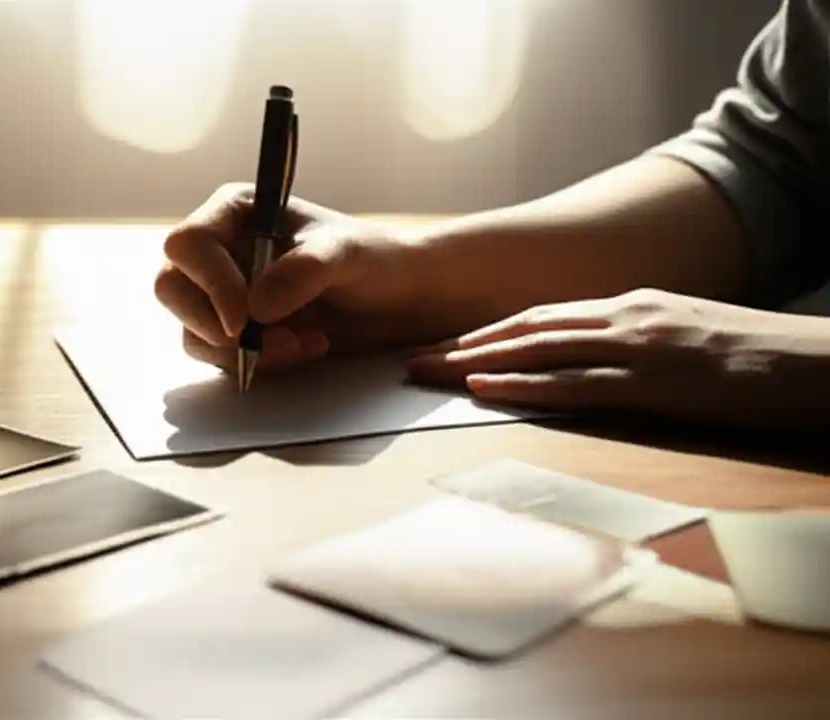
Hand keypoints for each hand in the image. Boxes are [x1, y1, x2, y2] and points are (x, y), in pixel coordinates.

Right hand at [154, 183, 423, 371]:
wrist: (400, 300)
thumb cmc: (374, 259)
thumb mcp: (346, 254)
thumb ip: (304, 270)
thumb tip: (254, 307)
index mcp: (235, 213)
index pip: (188, 244)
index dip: (208, 282)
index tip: (243, 318)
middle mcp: (221, 252)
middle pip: (172, 288)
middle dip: (210, 323)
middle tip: (252, 341)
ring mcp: (225, 295)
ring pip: (193, 330)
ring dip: (241, 350)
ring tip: (300, 343)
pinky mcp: (239, 332)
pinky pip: (220, 357)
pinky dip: (259, 363)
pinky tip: (307, 347)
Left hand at [405, 288, 829, 428]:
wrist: (818, 363)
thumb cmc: (757, 356)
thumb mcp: (687, 336)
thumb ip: (635, 342)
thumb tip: (591, 360)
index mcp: (633, 306)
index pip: (543, 315)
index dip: (488, 329)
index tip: (446, 343)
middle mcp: (626, 316)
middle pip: (526, 325)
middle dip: (463, 341)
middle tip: (411, 358)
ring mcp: (639, 346)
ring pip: (538, 347)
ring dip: (474, 359)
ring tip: (426, 371)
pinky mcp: (654, 382)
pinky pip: (575, 383)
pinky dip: (524, 383)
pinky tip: (486, 386)